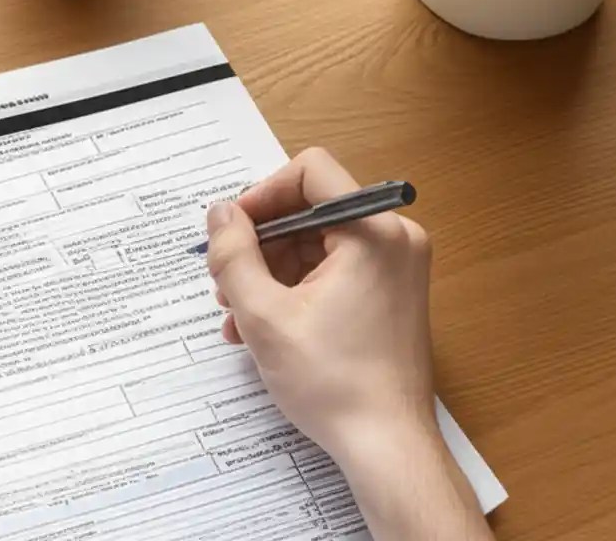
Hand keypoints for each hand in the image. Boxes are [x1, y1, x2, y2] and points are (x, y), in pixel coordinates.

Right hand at [206, 149, 491, 539]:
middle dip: (259, 244)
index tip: (231, 231)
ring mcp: (396, 268)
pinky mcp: (390, 293)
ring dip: (269, 273)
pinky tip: (261, 326)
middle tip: (224, 281)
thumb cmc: (334, 383)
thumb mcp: (263, 314)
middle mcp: (394, 239)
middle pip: (309, 210)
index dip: (261, 195)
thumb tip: (220, 214)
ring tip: (236, 314)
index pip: (310, 172)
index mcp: (372, 232)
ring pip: (315, 244)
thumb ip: (234, 254)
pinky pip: (332, 270)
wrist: (385, 444)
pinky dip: (294, 290)